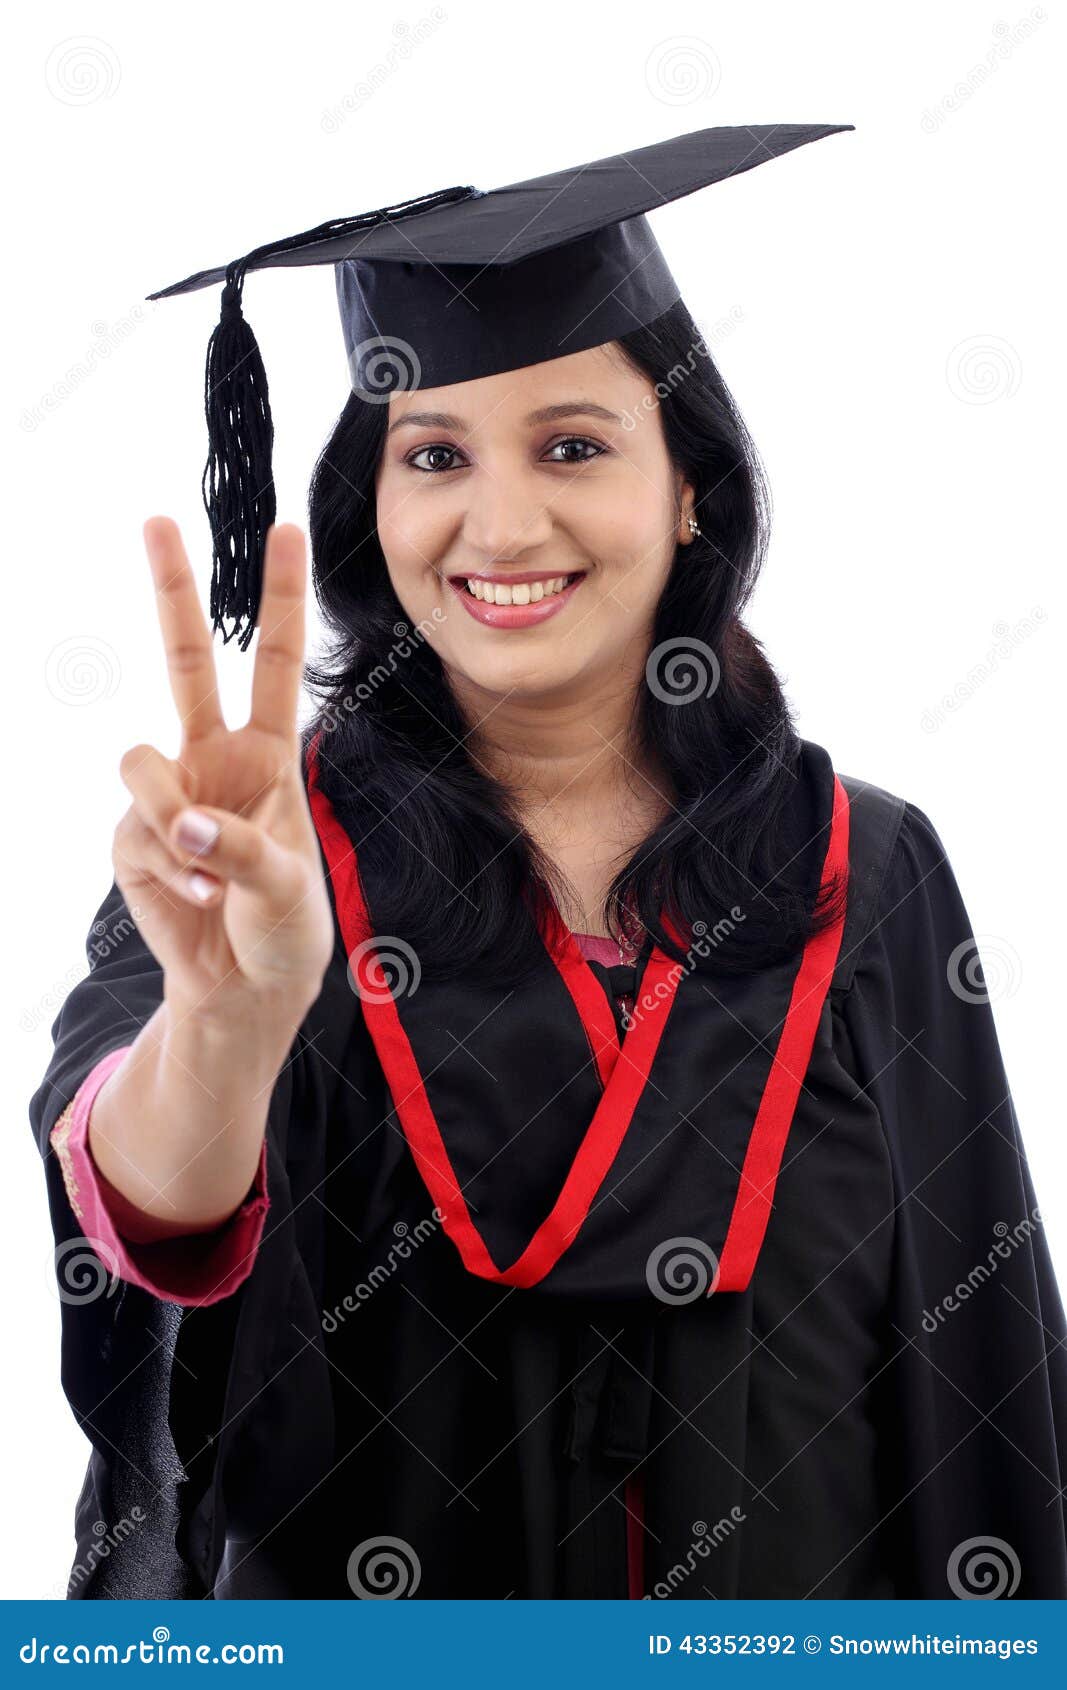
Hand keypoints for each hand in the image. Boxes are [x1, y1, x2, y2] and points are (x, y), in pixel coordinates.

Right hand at [111, 517, 334, 1026]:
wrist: (245, 988)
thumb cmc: (283, 927)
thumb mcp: (284, 885)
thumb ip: (236, 847)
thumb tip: (179, 822)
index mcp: (268, 753)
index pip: (274, 662)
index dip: (280, 598)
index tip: (284, 531)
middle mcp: (214, 758)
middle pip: (187, 659)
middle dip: (172, 589)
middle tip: (157, 519)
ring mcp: (169, 795)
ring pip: (140, 762)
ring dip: (169, 815)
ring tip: (209, 872)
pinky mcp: (134, 838)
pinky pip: (137, 831)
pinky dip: (170, 870)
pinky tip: (198, 900)